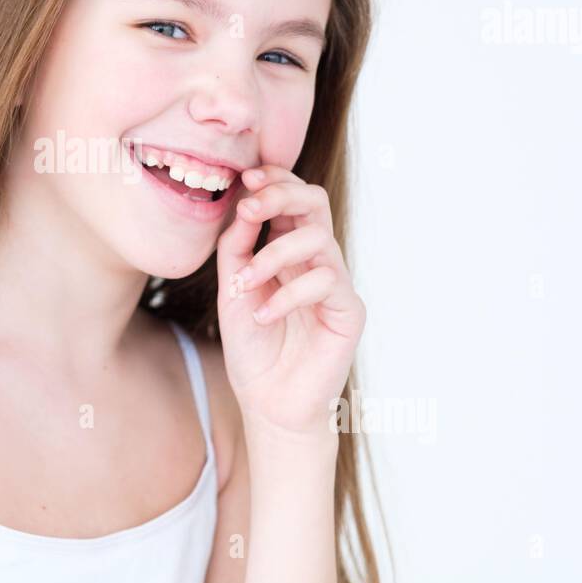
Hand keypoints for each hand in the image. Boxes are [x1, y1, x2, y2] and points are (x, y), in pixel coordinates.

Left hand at [215, 165, 366, 439]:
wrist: (269, 403)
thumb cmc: (253, 348)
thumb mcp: (233, 292)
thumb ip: (236, 249)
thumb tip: (243, 206)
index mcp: (288, 250)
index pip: (292, 198)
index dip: (274, 180)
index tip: (245, 179)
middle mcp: (316, 260)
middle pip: (315, 201)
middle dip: (281, 193)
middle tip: (250, 206)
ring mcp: (335, 284)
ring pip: (317, 238)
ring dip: (273, 255)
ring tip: (244, 285)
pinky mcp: (349, 311)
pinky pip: (326, 281)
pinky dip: (288, 294)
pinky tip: (264, 316)